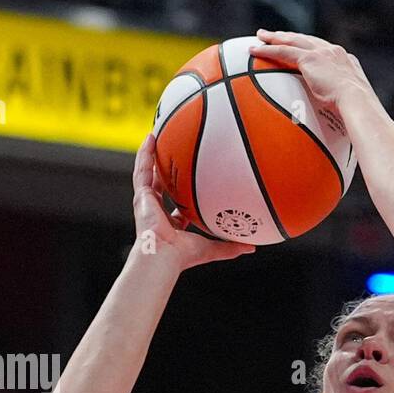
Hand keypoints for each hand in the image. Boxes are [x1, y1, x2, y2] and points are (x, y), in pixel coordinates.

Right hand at [131, 135, 254, 269]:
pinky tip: (151, 137)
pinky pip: (142, 169)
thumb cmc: (183, 256)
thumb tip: (252, 247)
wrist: (163, 255)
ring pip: (148, 173)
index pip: (176, 207)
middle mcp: (156, 211)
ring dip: (153, 155)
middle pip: (161, 185)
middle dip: (166, 170)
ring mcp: (147, 203)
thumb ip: (230, 247)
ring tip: (158, 137)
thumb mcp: (212, 249)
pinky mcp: (141, 195)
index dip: (182, 195)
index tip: (191, 183)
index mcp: (170, 224)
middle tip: (173, 153)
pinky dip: (146, 153)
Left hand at [249, 29, 371, 111]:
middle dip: (290, 36)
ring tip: (261, 36)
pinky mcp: (310, 58)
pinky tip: (255, 50)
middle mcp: (333, 51)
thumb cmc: (357, 111)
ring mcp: (322, 52)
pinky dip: (268, 50)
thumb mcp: (350, 104)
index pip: (323, 49)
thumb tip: (341, 121)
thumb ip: (342, 105)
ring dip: (275, 38)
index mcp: (345, 60)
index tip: (301, 46)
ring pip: (292, 40)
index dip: (309, 46)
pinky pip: (283, 51)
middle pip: (306, 40)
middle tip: (276, 35)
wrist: (358, 102)